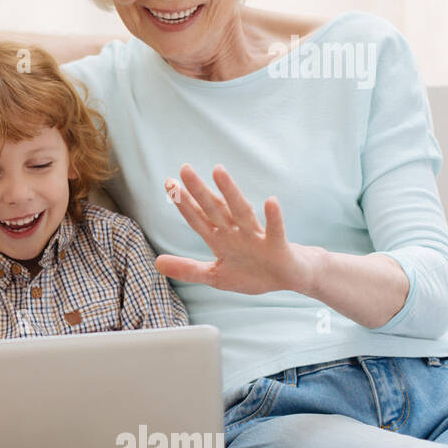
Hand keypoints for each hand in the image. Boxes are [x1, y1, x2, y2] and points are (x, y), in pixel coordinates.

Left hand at [155, 164, 314, 295]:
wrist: (290, 278)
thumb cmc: (253, 273)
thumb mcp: (215, 276)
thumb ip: (188, 269)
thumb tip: (157, 262)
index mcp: (221, 239)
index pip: (198, 218)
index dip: (183, 203)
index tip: (168, 184)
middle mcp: (236, 232)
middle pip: (215, 208)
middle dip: (199, 190)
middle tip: (184, 169)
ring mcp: (257, 237)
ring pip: (241, 211)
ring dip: (231, 192)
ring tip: (218, 171)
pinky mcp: (278, 246)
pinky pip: (275, 230)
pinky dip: (273, 217)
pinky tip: (271, 201)